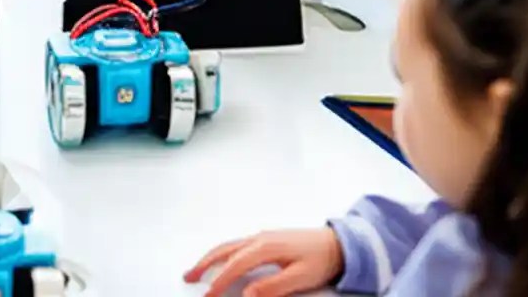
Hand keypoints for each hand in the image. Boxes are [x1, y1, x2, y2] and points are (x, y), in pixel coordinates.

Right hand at [184, 228, 343, 296]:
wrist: (339, 242)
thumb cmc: (322, 259)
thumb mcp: (299, 278)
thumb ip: (272, 287)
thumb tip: (247, 294)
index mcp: (266, 247)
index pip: (235, 266)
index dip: (219, 281)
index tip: (207, 295)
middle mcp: (260, 238)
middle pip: (224, 250)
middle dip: (204, 264)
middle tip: (188, 276)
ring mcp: (262, 236)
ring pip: (229, 245)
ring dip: (211, 257)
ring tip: (197, 269)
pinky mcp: (267, 239)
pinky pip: (237, 244)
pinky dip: (222, 252)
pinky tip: (221, 259)